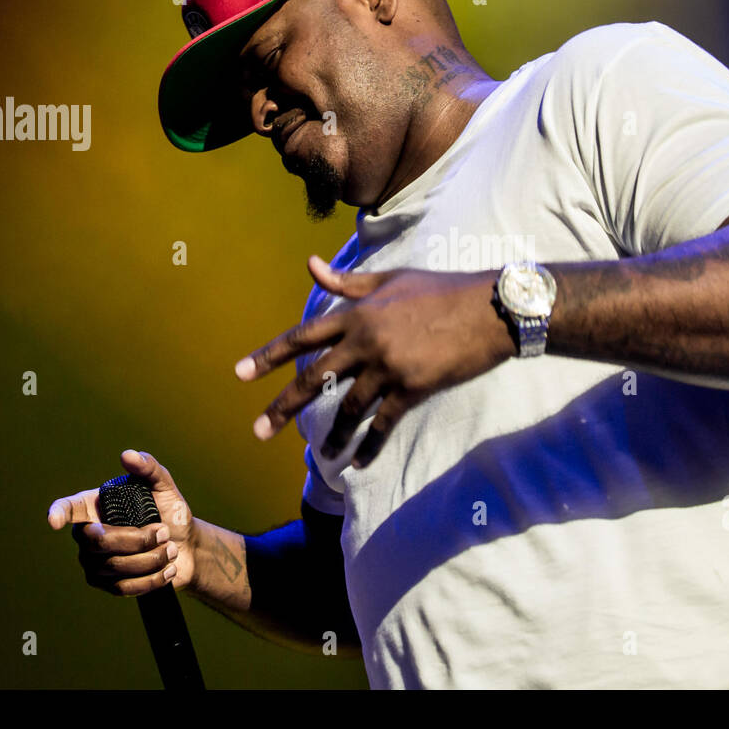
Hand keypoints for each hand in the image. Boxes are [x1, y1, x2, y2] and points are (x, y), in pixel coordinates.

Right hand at [47, 449, 199, 595]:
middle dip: (137, 539)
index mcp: (96, 506)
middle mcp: (89, 534)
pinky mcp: (107, 584)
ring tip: (170, 549)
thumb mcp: (165, 487)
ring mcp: (95, 561)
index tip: (55, 521)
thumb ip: (149, 469)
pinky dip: (151, 579)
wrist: (187, 547)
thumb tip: (127, 456)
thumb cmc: (171, 513)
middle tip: (163, 532)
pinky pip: (123, 587)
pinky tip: (167, 569)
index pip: (69, 508)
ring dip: (151, 559)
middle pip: (99, 542)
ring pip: (114, 566)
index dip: (58, 513)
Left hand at [235, 255, 516, 465]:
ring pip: (348, 408)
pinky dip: (370, 446)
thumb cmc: (441, 289)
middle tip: (259, 430)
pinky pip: (384, 423)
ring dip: (333, 435)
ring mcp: (388, 366)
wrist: (488, 308)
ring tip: (321, 455)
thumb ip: (348, 281)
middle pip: (315, 378)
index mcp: (357, 313)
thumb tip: (311, 264)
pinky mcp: (412, 387)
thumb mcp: (391, 279)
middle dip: (283, 406)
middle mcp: (365, 340)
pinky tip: (359, 463)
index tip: (240, 374)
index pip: (303, 336)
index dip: (269, 356)